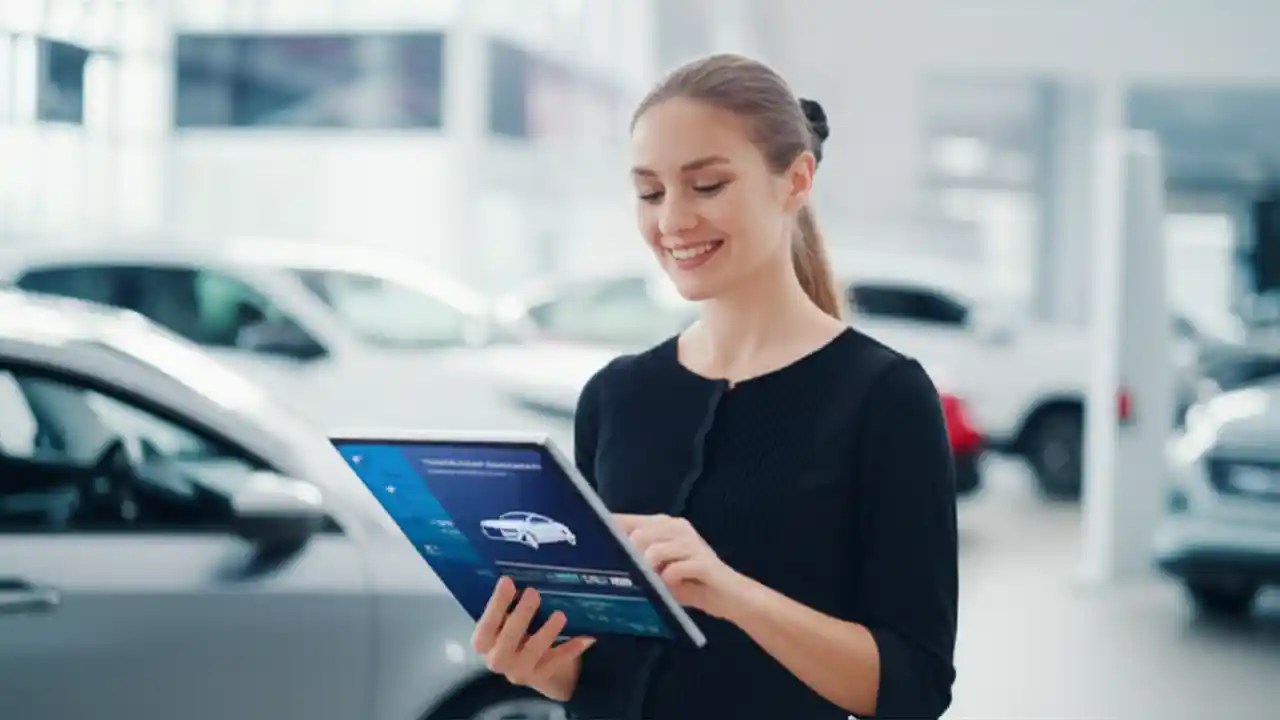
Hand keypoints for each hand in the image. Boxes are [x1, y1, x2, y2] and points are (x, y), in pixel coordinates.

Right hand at [471, 576, 596, 701]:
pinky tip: (586, 638)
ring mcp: (520, 671)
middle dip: (521, 616)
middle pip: (507, 641)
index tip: (507, 580)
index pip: (485, 625)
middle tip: (533, 593)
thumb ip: (508, 605)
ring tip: (560, 615)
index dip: (496, 605)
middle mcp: (498, 660)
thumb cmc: (514, 634)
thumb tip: (520, 573)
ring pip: (533, 653)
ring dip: (546, 633)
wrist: (531, 668)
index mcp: (484, 643)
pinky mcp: (542, 676)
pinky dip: (571, 649)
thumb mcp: (504, 622)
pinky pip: (557, 662)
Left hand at [615, 513, 746, 619]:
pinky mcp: (704, 561)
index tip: (590, 546)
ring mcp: (692, 542)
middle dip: (629, 560)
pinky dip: (668, 583)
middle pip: (637, 536)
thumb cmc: (689, 583)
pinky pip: (674, 570)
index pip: (626, 521)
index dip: (606, 532)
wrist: (730, 597)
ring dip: (649, 574)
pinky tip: (671, 589)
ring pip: (653, 552)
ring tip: (654, 586)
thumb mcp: (659, 571)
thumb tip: (602, 561)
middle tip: (630, 579)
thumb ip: (637, 561)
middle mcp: (677, 527)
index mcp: (663, 524)